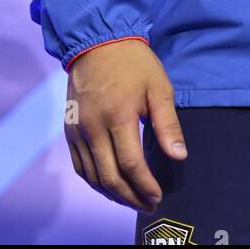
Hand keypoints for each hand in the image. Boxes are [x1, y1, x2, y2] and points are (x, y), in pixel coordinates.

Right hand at [64, 39, 186, 210]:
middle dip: (130, 197)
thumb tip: (179, 156)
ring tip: (131, 200)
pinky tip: (108, 186)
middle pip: (109, 176)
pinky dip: (94, 181)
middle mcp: (94, 127)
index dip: (145, 185)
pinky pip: (79, 165)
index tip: (158, 197)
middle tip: (147, 206)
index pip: (131, 163)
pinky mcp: (70, 130)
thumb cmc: (134, 64)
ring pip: (92, 176)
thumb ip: (167, 124)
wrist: (97, 42)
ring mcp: (78, 130)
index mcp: (118, 115)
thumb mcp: (159, 87)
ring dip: (112, 194)